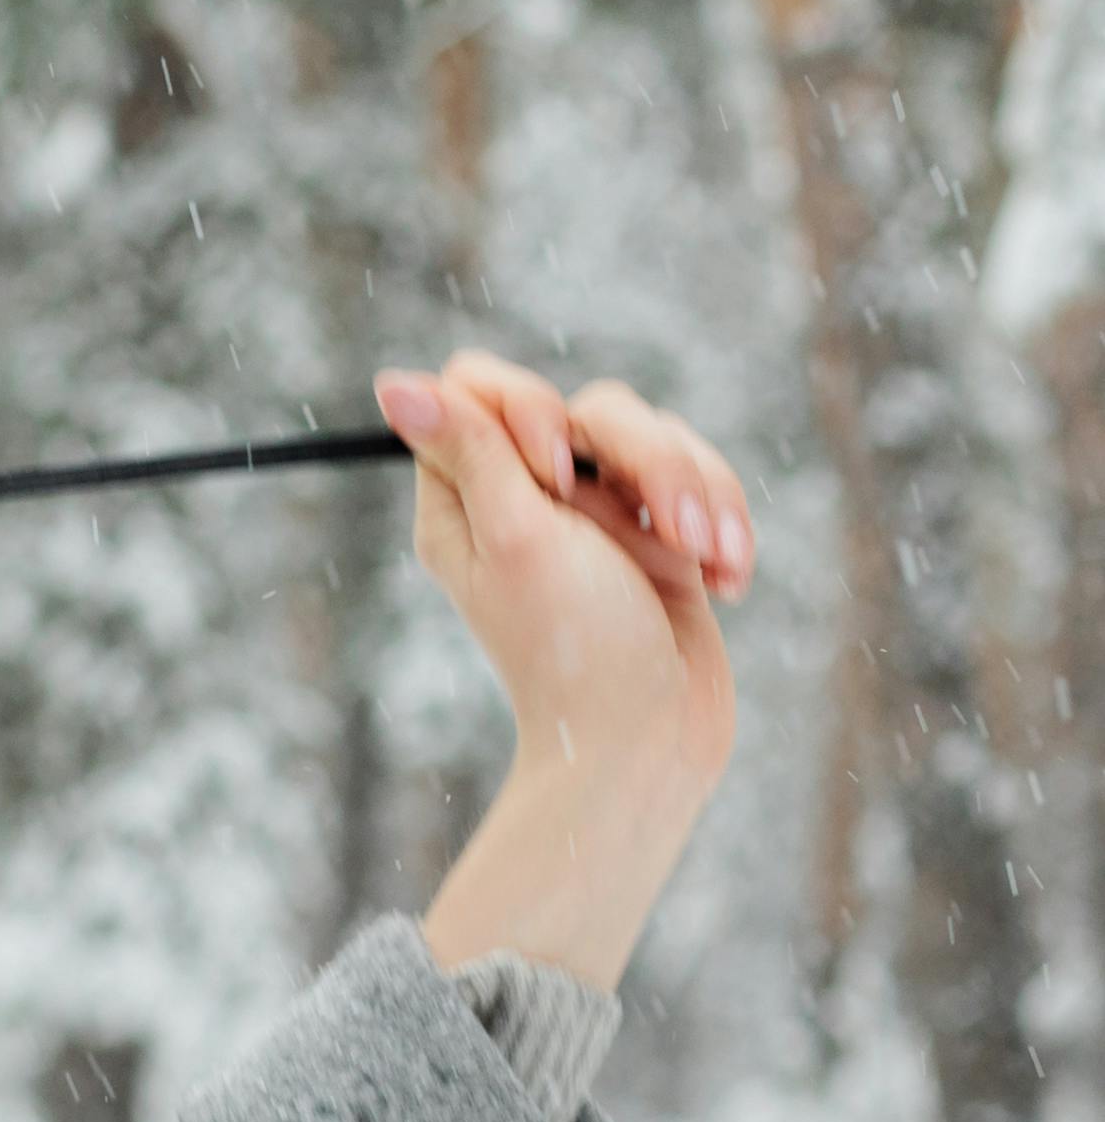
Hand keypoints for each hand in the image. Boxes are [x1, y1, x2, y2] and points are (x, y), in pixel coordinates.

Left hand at [386, 352, 743, 994]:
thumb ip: (470, 451)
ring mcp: (596, 516)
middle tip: (667, 533)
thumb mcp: (516, 537)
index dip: (527, 407)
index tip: (552, 467)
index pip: (480, 387)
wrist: (648, 738)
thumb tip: (393, 382)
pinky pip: (699, 480)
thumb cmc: (574, 645)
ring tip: (710, 562)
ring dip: (698, 495)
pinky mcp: (658, 534)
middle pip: (590, 408)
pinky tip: (726, 581)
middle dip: (646, 460)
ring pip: (656, 439)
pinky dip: (721, 524)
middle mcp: (526, 499)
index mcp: (466, 500)